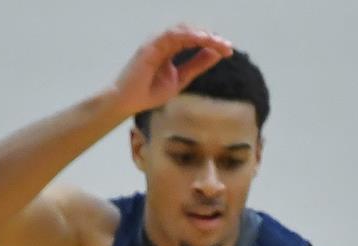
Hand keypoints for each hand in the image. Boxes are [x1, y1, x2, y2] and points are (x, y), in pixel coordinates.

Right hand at [106, 25, 233, 121]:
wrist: (128, 102)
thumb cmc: (149, 92)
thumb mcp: (181, 78)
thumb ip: (196, 65)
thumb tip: (216, 54)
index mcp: (170, 48)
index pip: (194, 39)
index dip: (211, 42)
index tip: (228, 51)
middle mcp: (164, 42)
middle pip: (191, 32)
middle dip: (210, 37)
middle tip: (227, 47)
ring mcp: (157, 42)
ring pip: (183, 31)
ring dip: (202, 35)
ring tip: (218, 43)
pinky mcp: (151, 45)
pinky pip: (172, 35)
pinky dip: (188, 36)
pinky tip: (202, 40)